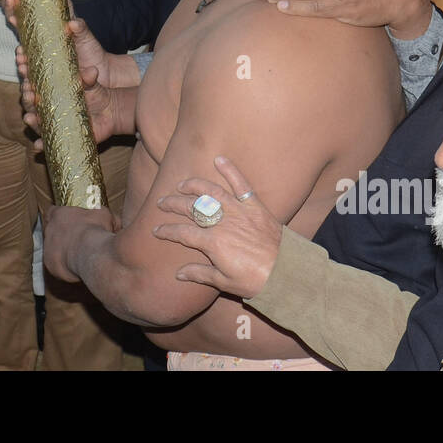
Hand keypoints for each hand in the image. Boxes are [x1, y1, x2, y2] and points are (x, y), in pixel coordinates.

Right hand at [18, 44, 122, 150]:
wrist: (109, 112)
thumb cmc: (96, 93)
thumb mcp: (91, 83)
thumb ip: (89, 77)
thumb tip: (93, 72)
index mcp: (49, 89)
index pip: (32, 79)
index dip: (25, 70)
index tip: (22, 63)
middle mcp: (46, 106)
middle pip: (31, 101)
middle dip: (27, 96)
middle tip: (28, 92)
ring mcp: (51, 122)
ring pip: (36, 121)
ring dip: (31, 120)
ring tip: (29, 117)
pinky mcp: (59, 136)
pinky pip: (47, 142)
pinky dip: (41, 145)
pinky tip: (38, 146)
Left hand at [43, 205, 117, 282]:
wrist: (92, 253)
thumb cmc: (97, 230)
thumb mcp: (105, 216)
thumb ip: (103, 217)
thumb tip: (112, 221)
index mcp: (59, 215)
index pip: (52, 211)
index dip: (60, 216)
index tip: (67, 220)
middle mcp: (49, 230)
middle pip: (51, 231)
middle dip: (62, 235)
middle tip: (77, 240)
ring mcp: (47, 248)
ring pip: (52, 249)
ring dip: (62, 251)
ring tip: (78, 256)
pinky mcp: (50, 265)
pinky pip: (55, 265)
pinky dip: (64, 266)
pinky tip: (77, 266)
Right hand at [152, 156, 281, 298]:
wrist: (286, 272)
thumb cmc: (255, 281)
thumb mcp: (224, 282)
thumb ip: (200, 274)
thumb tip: (178, 273)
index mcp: (212, 243)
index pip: (182, 232)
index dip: (166, 230)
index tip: (156, 230)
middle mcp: (222, 223)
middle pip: (191, 208)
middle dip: (173, 204)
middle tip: (161, 203)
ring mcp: (238, 211)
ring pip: (211, 192)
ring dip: (194, 186)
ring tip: (182, 185)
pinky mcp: (254, 206)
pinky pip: (241, 184)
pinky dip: (230, 170)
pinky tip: (219, 159)